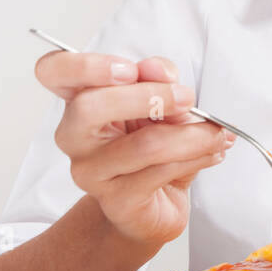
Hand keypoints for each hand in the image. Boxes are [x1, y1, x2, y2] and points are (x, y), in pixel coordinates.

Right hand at [34, 51, 234, 245]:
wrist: (155, 204)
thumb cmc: (151, 147)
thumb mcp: (159, 104)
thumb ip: (156, 79)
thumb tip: (158, 70)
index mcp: (79, 100)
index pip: (53, 71)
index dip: (85, 66)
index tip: (130, 70)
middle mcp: (74, 136)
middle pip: (89, 107)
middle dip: (149, 96)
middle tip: (187, 98)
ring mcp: (90, 172)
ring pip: (142, 144)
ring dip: (190, 135)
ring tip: (217, 132)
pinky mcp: (116, 201)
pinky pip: (160, 172)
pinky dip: (195, 157)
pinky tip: (212, 152)